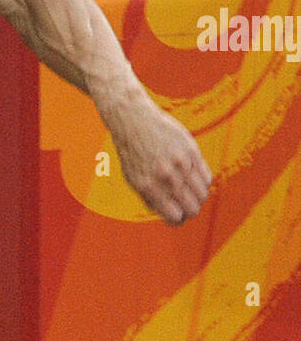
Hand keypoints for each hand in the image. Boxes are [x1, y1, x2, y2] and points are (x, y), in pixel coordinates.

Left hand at [108, 93, 212, 224]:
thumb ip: (151, 199)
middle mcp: (166, 176)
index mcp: (148, 187)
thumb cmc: (132, 153)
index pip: (175, 217)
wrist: (133, 120)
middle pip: (192, 208)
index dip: (177, 220)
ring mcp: (181, 163)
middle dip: (189, 211)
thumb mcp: (133, 179)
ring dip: (197, 197)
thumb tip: (172, 217)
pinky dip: (203, 182)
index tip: (176, 215)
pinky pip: (207, 177)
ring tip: (188, 190)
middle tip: (184, 204)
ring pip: (203, 194)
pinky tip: (193, 177)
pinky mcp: (192, 150)